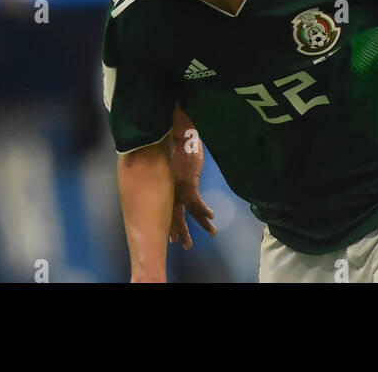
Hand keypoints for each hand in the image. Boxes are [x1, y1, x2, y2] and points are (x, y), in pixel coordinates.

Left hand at [169, 129, 215, 247]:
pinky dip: (204, 211)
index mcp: (165, 185)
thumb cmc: (174, 141)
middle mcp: (169, 189)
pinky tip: (211, 217)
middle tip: (186, 245)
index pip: (167, 210)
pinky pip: (197, 203)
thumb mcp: (172, 160)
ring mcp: (178, 188)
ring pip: (189, 212)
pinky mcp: (187, 183)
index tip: (171, 238)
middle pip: (175, 216)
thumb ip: (174, 171)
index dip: (171, 224)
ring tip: (212, 232)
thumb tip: (180, 174)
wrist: (177, 132)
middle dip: (181, 232)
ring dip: (202, 223)